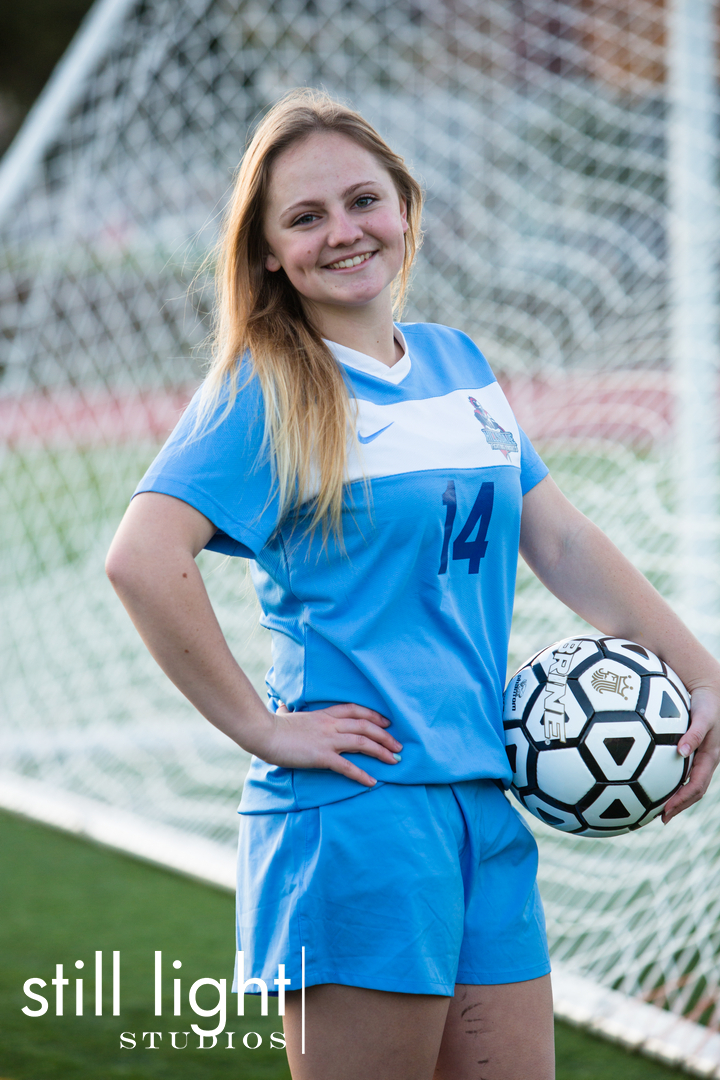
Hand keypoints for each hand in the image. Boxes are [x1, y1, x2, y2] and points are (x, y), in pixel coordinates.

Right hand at [251, 702, 402, 787]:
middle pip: (366, 726)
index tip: (387, 723)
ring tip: (395, 761)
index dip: (374, 715)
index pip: (355, 710)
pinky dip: (361, 774)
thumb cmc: (272, 725)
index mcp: (324, 714)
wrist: (264, 733)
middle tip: (399, 746)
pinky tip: (372, 782)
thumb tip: (282, 707)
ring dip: (381, 752)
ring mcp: (327, 739)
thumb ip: (288, 711)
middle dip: (385, 736)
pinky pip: (347, 766)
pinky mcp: (322, 756)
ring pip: (362, 743)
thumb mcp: (284, 715)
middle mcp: (330, 724)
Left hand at [662, 684, 719, 822]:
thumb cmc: (706, 701)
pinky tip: (655, 782)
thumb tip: (682, 751)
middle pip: (694, 791)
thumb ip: (695, 733)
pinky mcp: (694, 750)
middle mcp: (706, 760)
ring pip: (690, 783)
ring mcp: (701, 756)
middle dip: (679, 806)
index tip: (665, 811)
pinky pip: (684, 771)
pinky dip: (673, 781)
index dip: (683, 801)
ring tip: (656, 808)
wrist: (710, 688)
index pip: (697, 786)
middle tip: (659, 818)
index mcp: (710, 756)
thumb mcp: (703, 716)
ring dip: (677, 798)